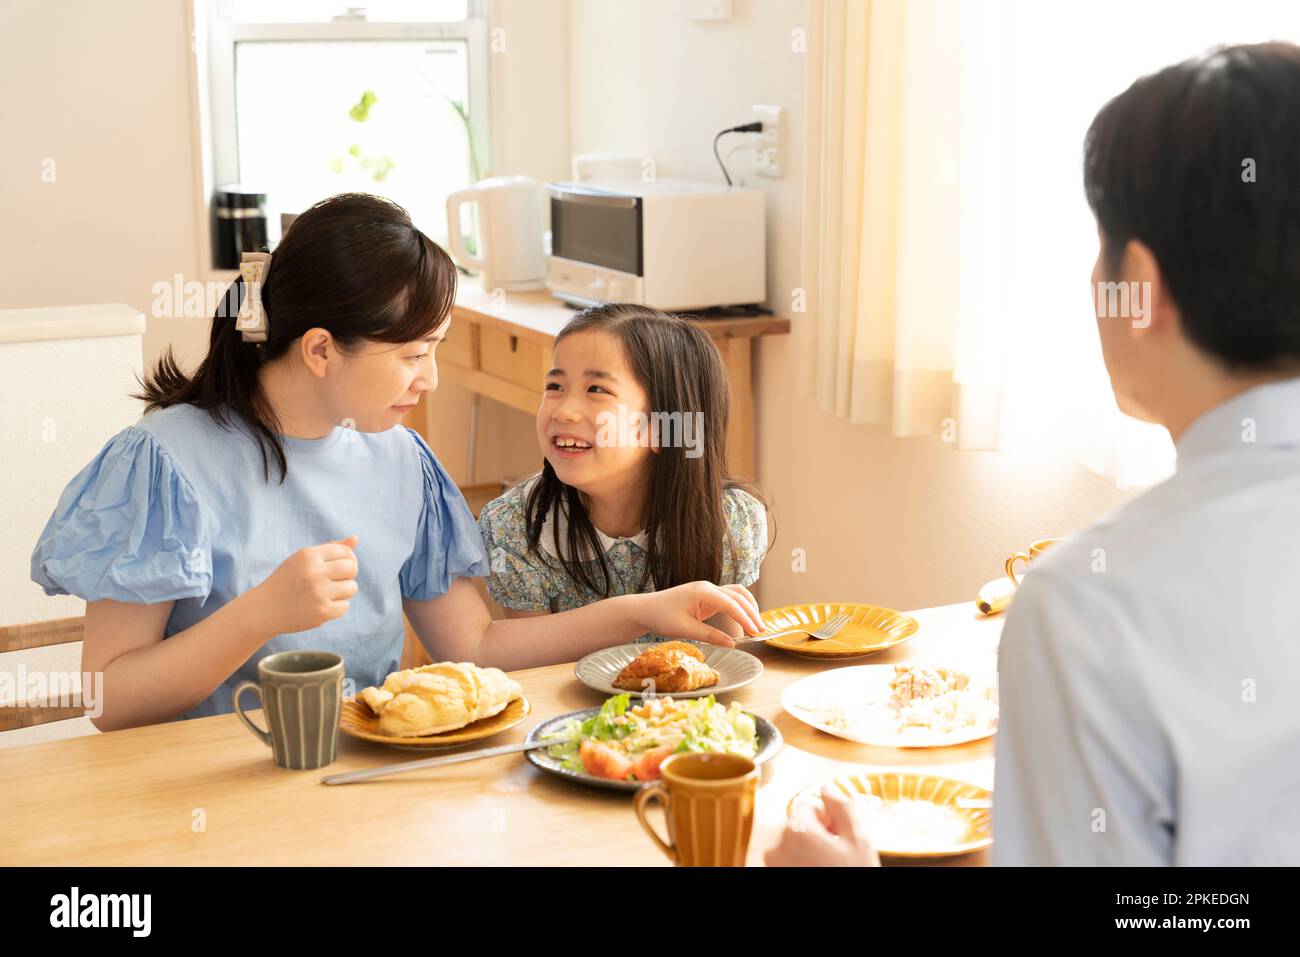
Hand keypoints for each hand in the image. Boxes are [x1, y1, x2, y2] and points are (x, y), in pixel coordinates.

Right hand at [249, 534, 359, 635]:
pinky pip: (345, 606)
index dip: (346, 559)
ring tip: (326, 592)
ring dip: (343, 591)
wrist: (265, 609)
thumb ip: (331, 548)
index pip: (345, 552)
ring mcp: (319, 593)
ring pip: (352, 588)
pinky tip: (320, 604)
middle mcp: (314, 572)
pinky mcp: (322, 612)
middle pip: (352, 568)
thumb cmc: (288, 580)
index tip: (336, 566)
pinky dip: (336, 606)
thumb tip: (355, 538)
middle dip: (348, 574)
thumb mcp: (305, 559)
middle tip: (334, 580)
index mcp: (309, 555)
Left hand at [633, 581, 762, 646]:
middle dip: (752, 613)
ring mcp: (708, 590)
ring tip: (757, 625)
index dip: (745, 618)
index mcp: (703, 592)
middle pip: (739, 596)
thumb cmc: (661, 617)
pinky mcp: (707, 597)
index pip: (731, 603)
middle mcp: (708, 587)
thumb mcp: (685, 629)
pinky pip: (729, 598)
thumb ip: (710, 635)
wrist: (646, 609)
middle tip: (760, 631)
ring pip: (737, 594)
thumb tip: (732, 644)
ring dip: (749, 607)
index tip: (755, 632)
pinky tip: (745, 619)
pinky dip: (740, 607)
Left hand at [764, 786, 881, 866]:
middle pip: (799, 825)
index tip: (839, 837)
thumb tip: (827, 787)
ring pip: (793, 844)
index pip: (810, 807)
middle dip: (818, 835)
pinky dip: (800, 862)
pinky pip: (787, 860)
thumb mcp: (859, 840)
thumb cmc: (854, 876)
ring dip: (809, 850)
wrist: (849, 919)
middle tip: (837, 854)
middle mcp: (778, 845)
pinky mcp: (774, 875)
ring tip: (828, 865)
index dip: (829, 820)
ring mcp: (774, 864)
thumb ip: (843, 807)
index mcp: (798, 829)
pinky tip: (818, 869)